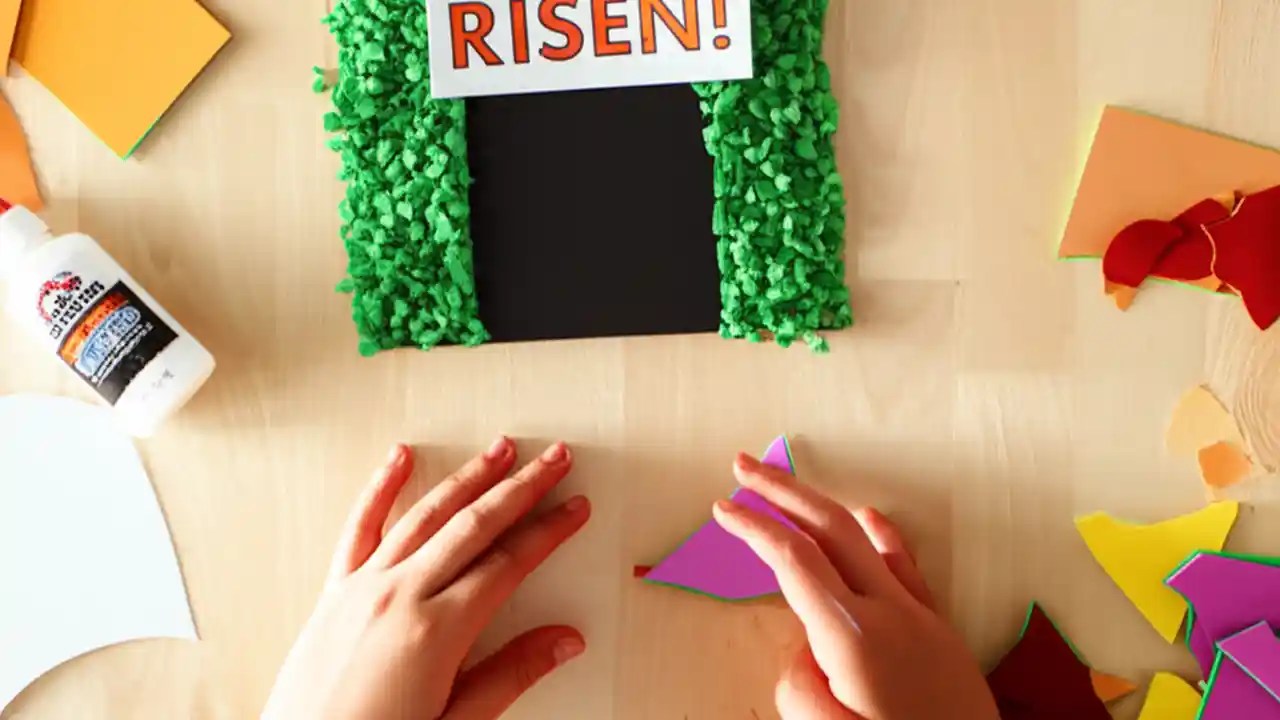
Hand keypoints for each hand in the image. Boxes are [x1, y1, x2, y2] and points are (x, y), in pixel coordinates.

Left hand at [262, 439, 590, 719]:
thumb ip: (511, 676)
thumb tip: (565, 641)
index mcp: (436, 630)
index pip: (509, 564)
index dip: (548, 531)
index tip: (574, 509)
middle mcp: (399, 596)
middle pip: (475, 525)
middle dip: (521, 487)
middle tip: (554, 459)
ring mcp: (362, 588)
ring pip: (425, 514)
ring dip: (468, 477)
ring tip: (499, 450)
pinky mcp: (333, 592)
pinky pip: (360, 526)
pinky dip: (380, 487)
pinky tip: (399, 458)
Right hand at [713, 454, 997, 719]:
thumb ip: (799, 688)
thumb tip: (805, 653)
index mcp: (852, 635)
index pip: (792, 560)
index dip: (753, 527)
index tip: (721, 508)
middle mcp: (888, 611)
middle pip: (827, 528)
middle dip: (782, 491)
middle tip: (743, 465)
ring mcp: (920, 617)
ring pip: (865, 539)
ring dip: (822, 507)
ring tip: (790, 490)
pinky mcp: (940, 633)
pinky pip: (908, 567)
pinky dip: (881, 535)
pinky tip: (871, 520)